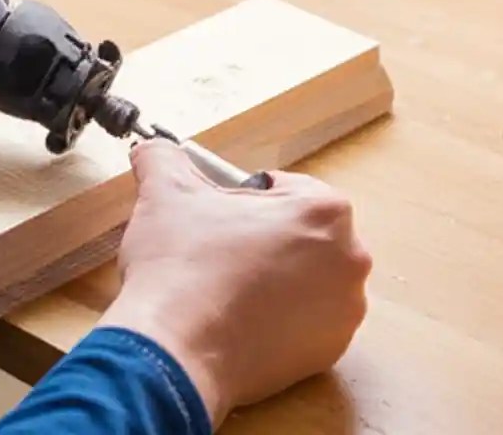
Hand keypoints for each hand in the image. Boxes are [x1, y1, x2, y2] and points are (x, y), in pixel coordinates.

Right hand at [98, 140, 372, 427]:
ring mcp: (344, 311)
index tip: (221, 217)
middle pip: (300, 233)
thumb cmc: (180, 271)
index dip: (245, 199)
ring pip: (306, 278)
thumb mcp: (165, 193)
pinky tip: (240, 321)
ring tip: (228, 289)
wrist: (175, 354)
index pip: (284, 188)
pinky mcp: (329, 351)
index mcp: (324, 210)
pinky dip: (279, 320)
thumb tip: (154, 149)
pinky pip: (306, 323)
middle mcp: (349, 259)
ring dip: (275, 279)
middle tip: (222, 253)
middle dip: (265, 239)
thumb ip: (164, 158)